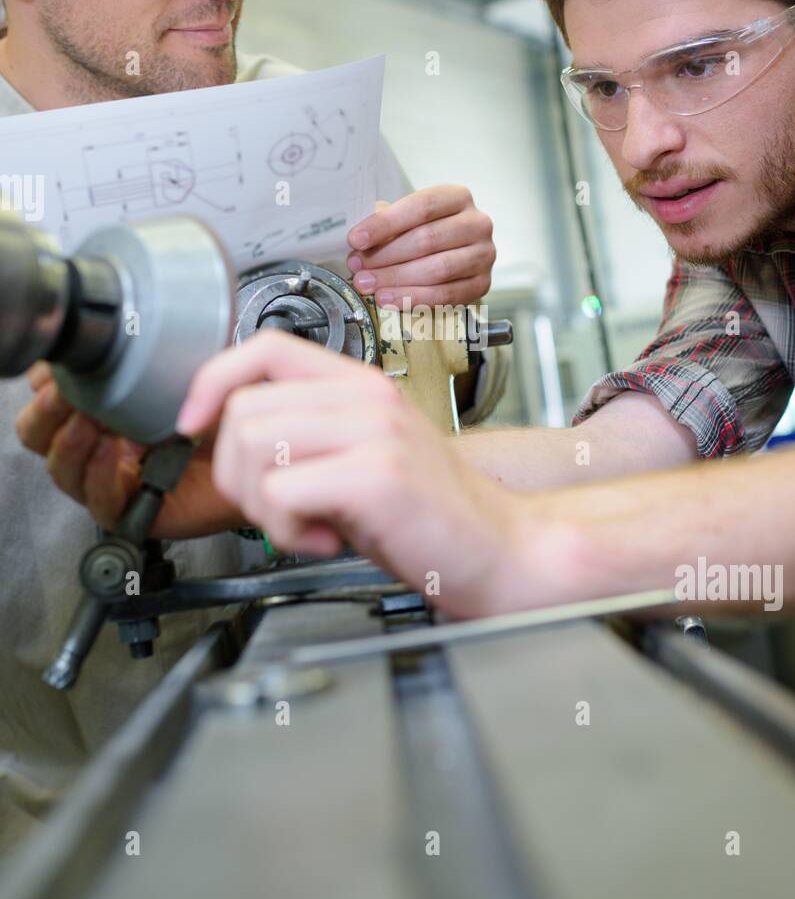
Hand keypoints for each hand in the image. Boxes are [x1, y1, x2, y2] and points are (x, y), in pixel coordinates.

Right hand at [15, 361, 245, 538]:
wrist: (258, 449)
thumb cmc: (223, 410)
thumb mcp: (186, 368)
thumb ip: (152, 350)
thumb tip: (117, 330)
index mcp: (102, 406)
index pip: (48, 395)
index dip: (44, 383)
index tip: (57, 370)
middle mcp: (98, 442)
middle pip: (39, 434)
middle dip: (46, 413)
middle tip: (66, 396)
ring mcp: (110, 478)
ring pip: (63, 469)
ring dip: (73, 443)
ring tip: (93, 424)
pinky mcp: (132, 510)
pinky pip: (100, 502)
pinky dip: (103, 477)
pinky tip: (118, 455)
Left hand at [175, 329, 545, 616]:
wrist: (497, 550)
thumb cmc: (426, 514)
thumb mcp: (359, 457)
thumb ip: (304, 436)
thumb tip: (225, 438)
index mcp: (360, 385)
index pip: (265, 347)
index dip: (213, 381)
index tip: (194, 425)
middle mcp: (368, 397)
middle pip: (244, 409)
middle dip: (237, 475)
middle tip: (278, 509)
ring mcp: (375, 431)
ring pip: (252, 444)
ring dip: (260, 504)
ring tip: (304, 524)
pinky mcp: (378, 474)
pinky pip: (280, 492)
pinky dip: (286, 530)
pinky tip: (324, 540)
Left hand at [346, 186, 494, 308]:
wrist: (457, 254)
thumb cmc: (427, 231)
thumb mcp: (408, 218)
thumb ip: (386, 222)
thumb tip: (358, 240)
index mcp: (458, 197)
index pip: (421, 207)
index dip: (385, 224)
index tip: (356, 239)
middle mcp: (477, 223)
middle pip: (428, 239)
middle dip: (386, 255)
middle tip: (358, 267)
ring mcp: (484, 254)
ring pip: (437, 269)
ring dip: (396, 279)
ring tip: (368, 284)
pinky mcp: (483, 284)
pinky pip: (447, 295)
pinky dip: (413, 298)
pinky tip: (388, 299)